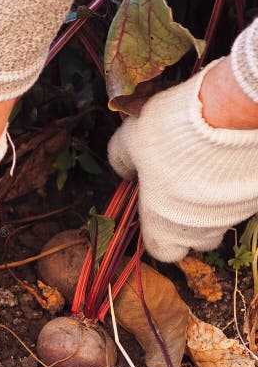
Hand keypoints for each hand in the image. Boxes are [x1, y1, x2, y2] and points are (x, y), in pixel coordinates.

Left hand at [108, 58, 257, 261]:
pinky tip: (223, 159)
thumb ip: (122, 162)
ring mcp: (233, 214)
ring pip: (219, 220)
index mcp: (163, 223)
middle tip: (178, 188)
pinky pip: (239, 200)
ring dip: (208, 203)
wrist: (228, 115)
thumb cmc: (170, 134)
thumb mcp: (129, 141)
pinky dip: (230, 186)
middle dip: (185, 221)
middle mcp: (200, 227)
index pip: (161, 251)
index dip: (155, 236)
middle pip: (194, 240)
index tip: (151, 210)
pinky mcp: (255, 198)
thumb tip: (126, 172)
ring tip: (201, 167)